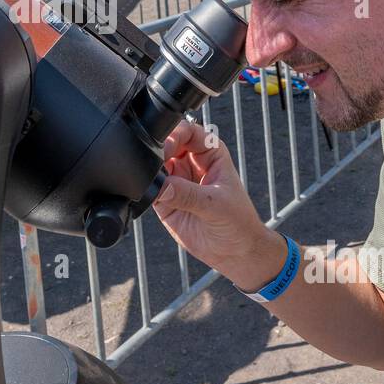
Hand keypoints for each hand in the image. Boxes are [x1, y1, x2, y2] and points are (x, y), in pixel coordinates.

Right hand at [151, 119, 270, 274]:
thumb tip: (161, 186)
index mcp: (210, 153)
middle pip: (166, 145)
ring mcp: (176, 181)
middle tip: (154, 167)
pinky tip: (151, 197)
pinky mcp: (164, 200)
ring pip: (154, 166)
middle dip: (157, 152)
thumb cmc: (238, 222)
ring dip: (150, 173)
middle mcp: (190, 163)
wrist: (235, 252)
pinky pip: (148, 188)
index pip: (187, 132)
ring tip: (155, 186)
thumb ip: (187, 194)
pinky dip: (145, 190)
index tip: (165, 149)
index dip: (174, 135)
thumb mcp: (216, 205)